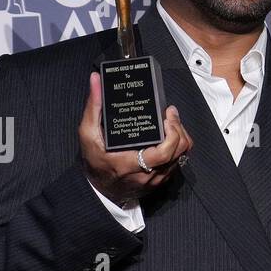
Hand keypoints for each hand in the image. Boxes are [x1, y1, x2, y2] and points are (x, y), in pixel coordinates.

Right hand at [80, 70, 192, 205]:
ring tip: (171, 122)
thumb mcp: (88, 135)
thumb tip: (96, 80)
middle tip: (170, 113)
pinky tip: (169, 136)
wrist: (101, 190)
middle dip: (179, 129)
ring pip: (182, 157)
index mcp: (131, 164)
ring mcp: (157, 179)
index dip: (172, 133)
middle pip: (179, 152)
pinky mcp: (162, 181)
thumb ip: (93, 107)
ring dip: (180, 137)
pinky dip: (177, 147)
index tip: (168, 114)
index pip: (164, 153)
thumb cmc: (95, 163)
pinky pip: (178, 163)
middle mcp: (148, 175)